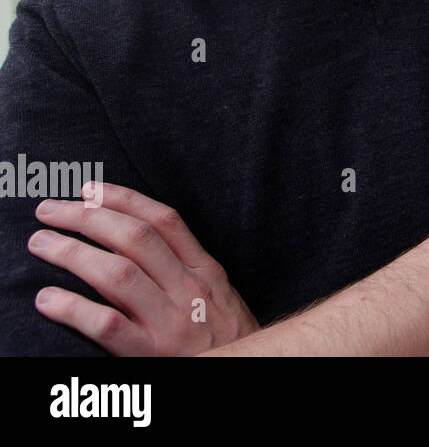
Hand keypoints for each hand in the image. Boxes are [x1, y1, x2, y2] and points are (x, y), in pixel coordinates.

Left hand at [28, 182, 258, 355]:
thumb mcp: (218, 294)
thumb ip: (187, 270)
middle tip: (49, 211)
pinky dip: (74, 310)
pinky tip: (47, 300)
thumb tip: (139, 240)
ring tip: (41, 244)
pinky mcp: (152, 353)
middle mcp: (189, 289)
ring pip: (118, 274)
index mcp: (206, 270)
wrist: (254, 371)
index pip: (163, 220)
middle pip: (135, 239)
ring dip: (73, 254)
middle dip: (88, 218)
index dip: (124, 199)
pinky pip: (108, 325)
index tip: (90, 189)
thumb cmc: (228, 338)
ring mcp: (171, 321)